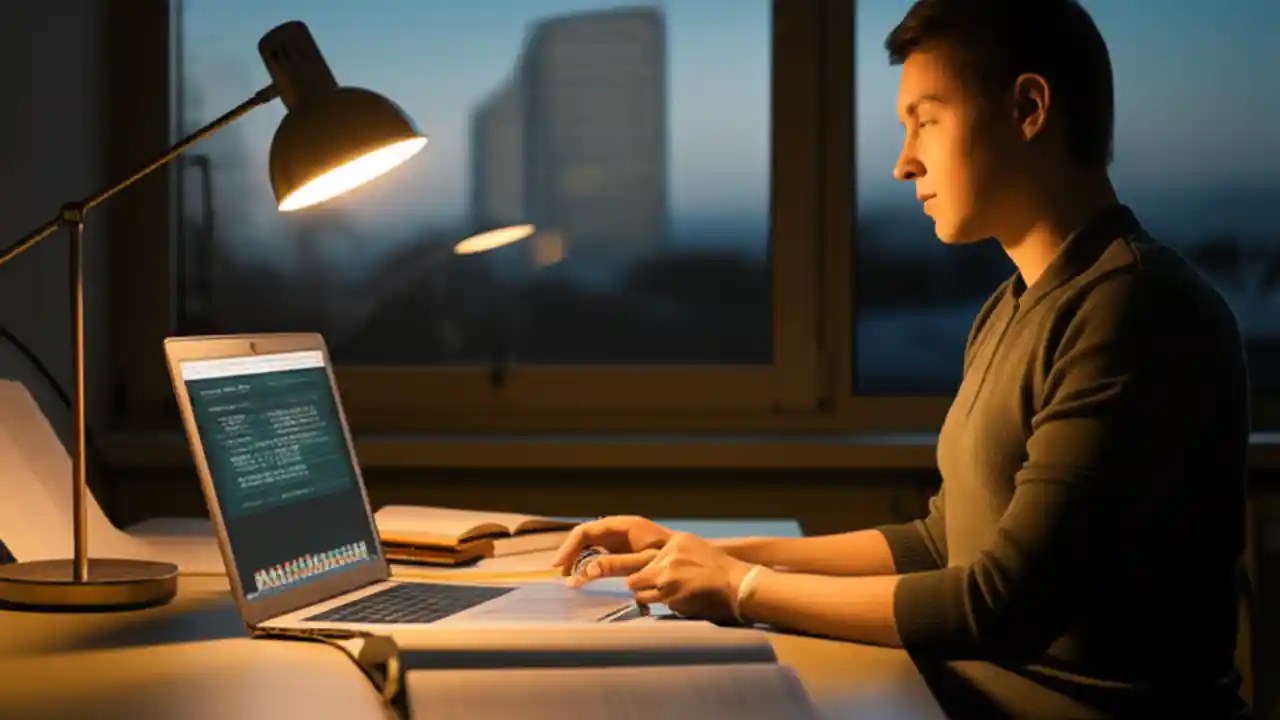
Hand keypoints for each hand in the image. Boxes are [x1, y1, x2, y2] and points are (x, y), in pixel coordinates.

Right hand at [551, 515, 673, 576]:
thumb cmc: (680, 561)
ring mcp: (627, 543)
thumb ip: (616, 564)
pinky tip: (593, 582)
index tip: (559, 566)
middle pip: (587, 540)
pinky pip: (606, 560)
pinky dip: (596, 570)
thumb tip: (587, 570)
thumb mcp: (647, 562)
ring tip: (575, 582)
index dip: (569, 547)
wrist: (707, 570)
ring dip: (582, 565)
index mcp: (626, 526)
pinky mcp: (632, 557)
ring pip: (595, 551)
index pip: (586, 531)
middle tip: (565, 579)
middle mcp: (623, 532)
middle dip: (573, 557)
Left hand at [579, 532, 753, 623]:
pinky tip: (674, 600)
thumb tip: (636, 563)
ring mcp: (667, 573)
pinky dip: (654, 602)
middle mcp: (666, 552)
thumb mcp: (689, 550)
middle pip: (621, 564)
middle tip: (576, 578)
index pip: (627, 538)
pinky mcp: (670, 592)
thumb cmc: (715, 571)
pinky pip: (649, 600)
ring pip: (634, 586)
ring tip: (664, 591)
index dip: (600, 548)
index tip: (582, 560)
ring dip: (642, 592)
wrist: (740, 585)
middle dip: (598, 570)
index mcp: (669, 540)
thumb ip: (663, 553)